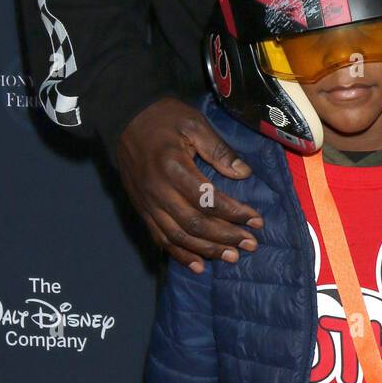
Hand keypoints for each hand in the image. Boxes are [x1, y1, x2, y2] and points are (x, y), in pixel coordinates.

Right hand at [115, 97, 263, 272]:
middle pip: (194, 224)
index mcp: (173, 167)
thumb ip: (219, 149)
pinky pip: (160, 238)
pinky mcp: (141, 209)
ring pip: (178, 237)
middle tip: (250, 245)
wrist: (125, 117)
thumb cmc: (163, 117)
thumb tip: (244, 174)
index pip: (208, 200)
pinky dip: (179, 254)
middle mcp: (158, 191)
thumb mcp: (194, 123)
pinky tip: (198, 265)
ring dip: (206, 250)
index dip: (234, 213)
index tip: (256, 220)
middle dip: (225, 236)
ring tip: (231, 257)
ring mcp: (147, 203)